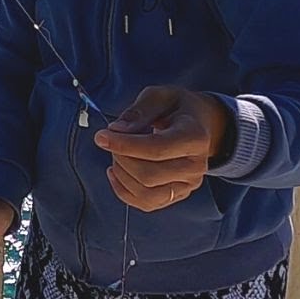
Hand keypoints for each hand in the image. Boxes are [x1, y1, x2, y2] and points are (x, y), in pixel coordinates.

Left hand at [93, 86, 230, 211]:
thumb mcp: (159, 96)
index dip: (124, 145)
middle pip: (148, 175)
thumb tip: (116, 131)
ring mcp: (188, 184)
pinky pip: (146, 204)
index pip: (156, 149)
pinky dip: (123, 190)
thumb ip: (138, 112)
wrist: (198, 124)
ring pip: (146, 193)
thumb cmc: (177, 108)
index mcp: (195, 137)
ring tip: (118, 153)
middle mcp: (196, 166)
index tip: (101, 136)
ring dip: (121, 174)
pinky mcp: (177, 195)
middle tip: (111, 140)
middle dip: (121, 158)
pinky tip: (117, 171)